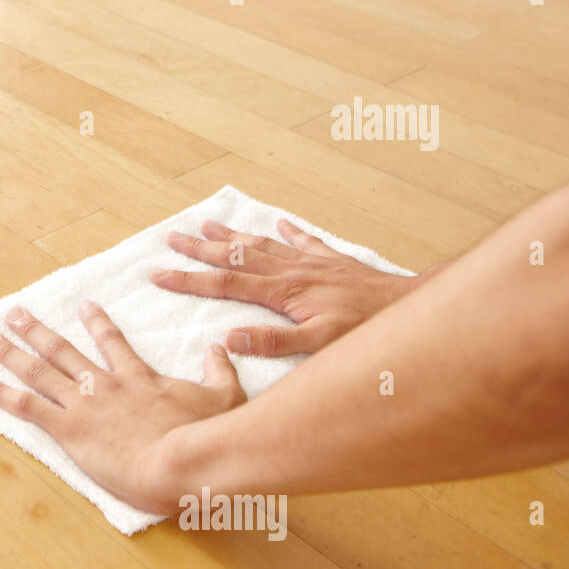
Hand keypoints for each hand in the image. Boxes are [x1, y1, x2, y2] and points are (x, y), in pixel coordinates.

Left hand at [0, 302, 244, 513]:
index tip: (86, 306)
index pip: (113, 344)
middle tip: (14, 313)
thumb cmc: (206, 436)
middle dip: (36, 331)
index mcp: (139, 379)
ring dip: (11, 353)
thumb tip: (221, 349)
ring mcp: (84, 405)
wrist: (181, 462)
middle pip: (63, 352)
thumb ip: (220, 372)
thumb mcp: (224, 398)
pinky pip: (25, 406)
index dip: (98, 324)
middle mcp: (105, 385)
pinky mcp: (69, 429)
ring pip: (38, 372)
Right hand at [151, 218, 420, 356]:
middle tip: (171, 239)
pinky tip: (278, 223)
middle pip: (236, 255)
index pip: (224, 283)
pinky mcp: (334, 262)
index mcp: (282, 292)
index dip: (189, 280)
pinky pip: (305, 240)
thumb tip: (230, 338)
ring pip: (263, 244)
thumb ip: (274, 341)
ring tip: (207, 224)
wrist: (409, 307)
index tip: (158, 274)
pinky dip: (288, 231)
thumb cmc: (365, 330)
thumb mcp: (318, 344)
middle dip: (200, 248)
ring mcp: (312, 263)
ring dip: (233, 235)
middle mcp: (292, 271)